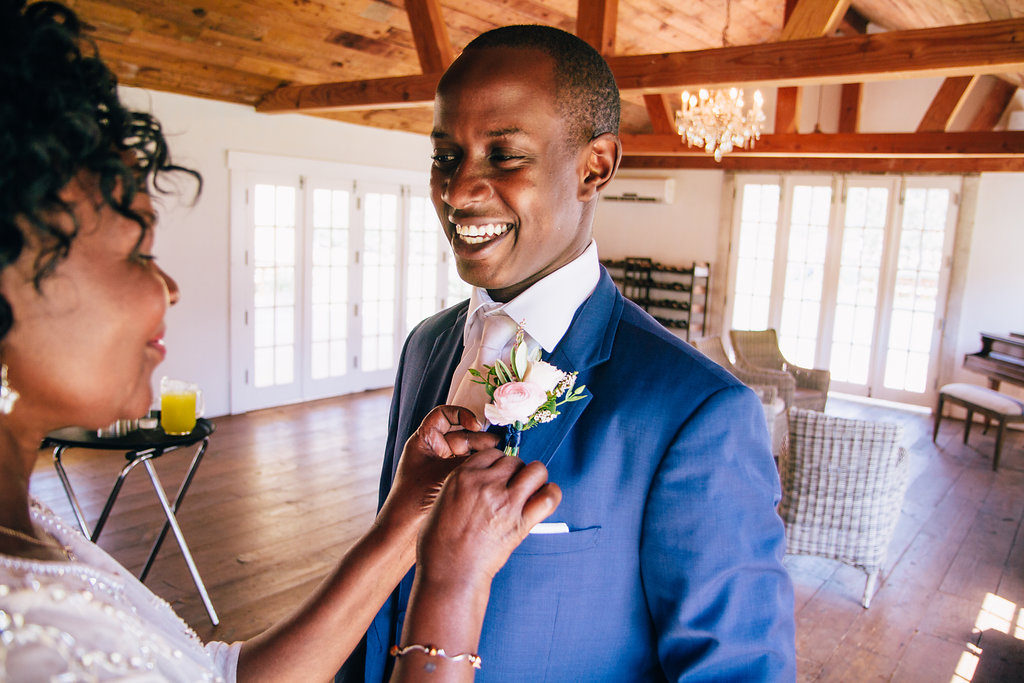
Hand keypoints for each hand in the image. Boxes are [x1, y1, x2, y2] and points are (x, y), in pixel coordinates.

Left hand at [377, 406, 499, 540]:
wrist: (403, 528)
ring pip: (468, 451)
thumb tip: (494, 452)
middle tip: (496, 446)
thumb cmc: (413, 498)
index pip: (443, 415)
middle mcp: (434, 449)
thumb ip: (468, 462)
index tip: (475, 425)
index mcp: (424, 440)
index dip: (461, 414)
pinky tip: (492, 470)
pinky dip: (480, 467)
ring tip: (498, 459)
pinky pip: (469, 466)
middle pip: (461, 434)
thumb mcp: (442, 474)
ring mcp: (443, 464)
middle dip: (479, 438)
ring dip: (483, 453)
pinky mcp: (452, 478)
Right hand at [417, 450, 561, 587]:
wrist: (449, 573)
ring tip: (530, 491)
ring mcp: (505, 502)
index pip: (492, 454)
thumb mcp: (442, 502)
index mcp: (462, 476)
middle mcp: (485, 484)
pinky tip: (545, 500)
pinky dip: (551, 495)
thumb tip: (482, 481)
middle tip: (513, 488)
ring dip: (536, 479)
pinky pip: (549, 497)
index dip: (498, 464)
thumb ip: (464, 486)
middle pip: (515, 461)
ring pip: (536, 471)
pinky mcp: (520, 523)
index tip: (499, 476)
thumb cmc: (439, 544)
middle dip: (516, 472)